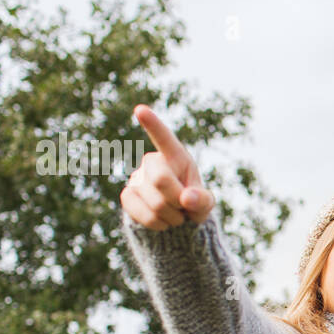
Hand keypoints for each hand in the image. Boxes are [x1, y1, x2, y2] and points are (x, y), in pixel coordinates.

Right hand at [120, 105, 214, 229]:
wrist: (176, 220)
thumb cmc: (194, 203)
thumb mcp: (205, 202)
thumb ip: (202, 199)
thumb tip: (187, 198)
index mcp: (176, 156)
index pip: (164, 138)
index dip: (153, 124)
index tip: (140, 109)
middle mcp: (153, 162)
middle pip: (161, 180)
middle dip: (177, 200)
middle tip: (184, 207)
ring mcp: (137, 177)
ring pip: (155, 202)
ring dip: (171, 216)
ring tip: (175, 214)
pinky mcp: (127, 195)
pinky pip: (142, 213)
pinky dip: (158, 223)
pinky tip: (162, 221)